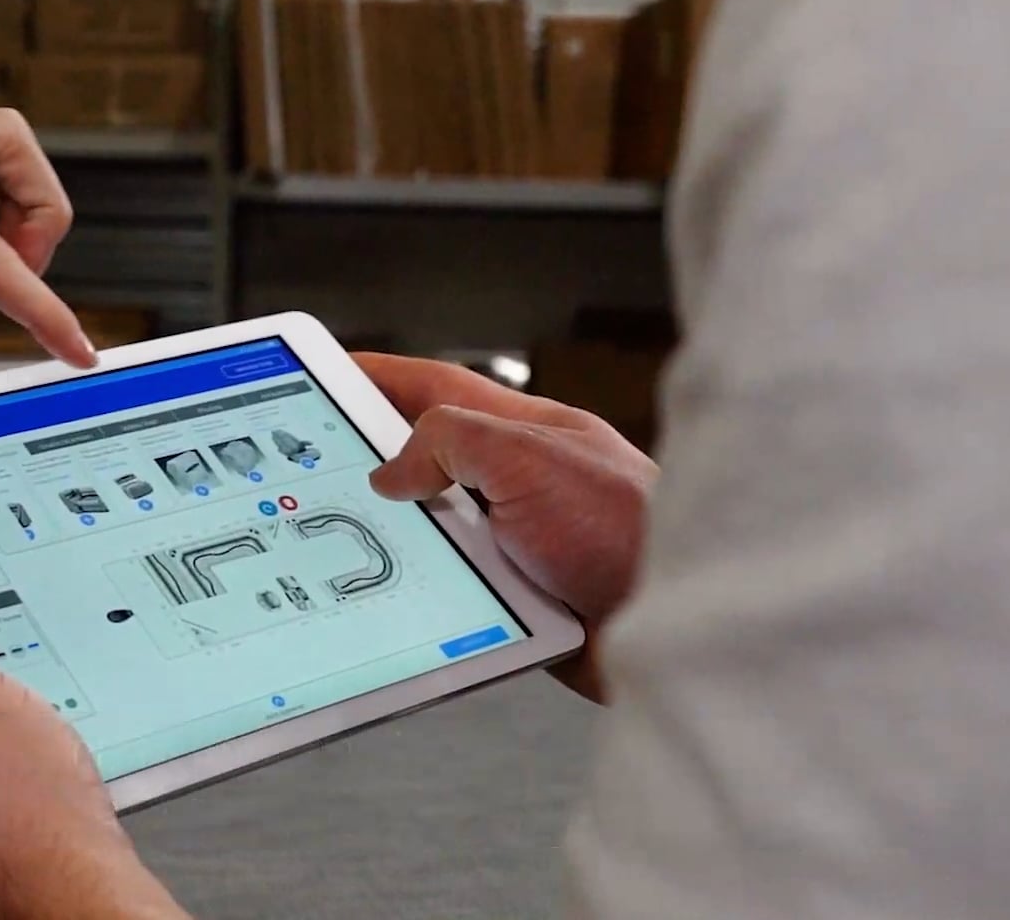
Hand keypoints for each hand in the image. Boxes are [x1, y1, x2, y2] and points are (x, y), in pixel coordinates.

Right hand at [354, 353, 657, 702]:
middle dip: (374, 462)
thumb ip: (454, 441)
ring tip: (352, 538)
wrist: (692, 636)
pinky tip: (406, 602)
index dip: (378, 379)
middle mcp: (526, 485)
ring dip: (402, 539)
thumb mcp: (530, 459)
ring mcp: (527, 546)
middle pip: (430, 463)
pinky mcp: (528, 604)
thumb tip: (397, 467)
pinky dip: (430, 595)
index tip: (326, 373)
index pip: (436, 390)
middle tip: (317, 466)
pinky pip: (459, 593)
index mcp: (528, 432)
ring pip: (439, 534)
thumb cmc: (637, 537)